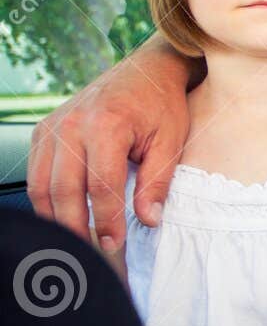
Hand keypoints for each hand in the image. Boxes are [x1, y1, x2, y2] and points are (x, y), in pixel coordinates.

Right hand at [26, 60, 188, 249]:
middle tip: (92, 255)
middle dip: (77, 228)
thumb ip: (157, 182)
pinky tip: (64, 219)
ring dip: (56, 219)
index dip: (106, 221)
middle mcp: (71, 125)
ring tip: (77, 244)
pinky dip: (46, 201)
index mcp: (106, 126)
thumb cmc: (162, 105)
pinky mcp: (44, 130)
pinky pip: (36, 174)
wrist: (146, 70)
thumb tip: (148, 220)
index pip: (101, 186)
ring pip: (41, 186)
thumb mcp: (171, 142)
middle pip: (63, 190)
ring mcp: (53, 126)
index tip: (114, 246)